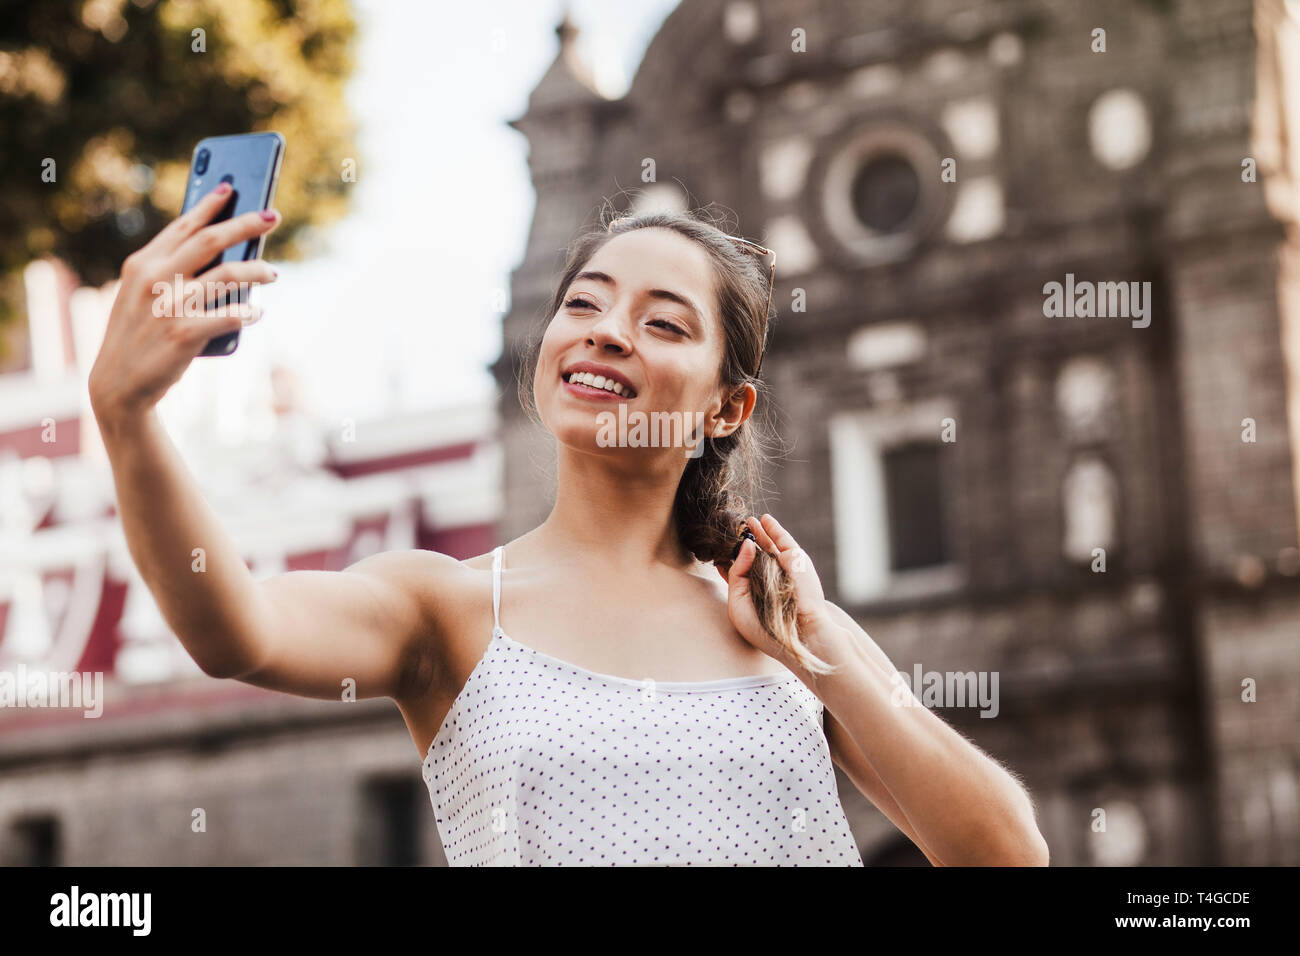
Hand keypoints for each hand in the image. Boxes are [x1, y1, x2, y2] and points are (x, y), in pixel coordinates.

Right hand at [88, 185, 279, 421]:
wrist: (119, 383)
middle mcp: (154, 278)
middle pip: (210, 240)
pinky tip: (258, 312)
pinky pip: (231, 315)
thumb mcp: (143, 295)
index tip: (232, 188)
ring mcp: (169, 305)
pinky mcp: (184, 333)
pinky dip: (250, 313)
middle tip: (273, 216)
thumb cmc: (140, 334)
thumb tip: (223, 251)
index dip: (210, 205)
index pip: (183, 226)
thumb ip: (172, 271)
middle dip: (245, 224)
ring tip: (273, 273)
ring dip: (258, 271)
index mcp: (143, 263)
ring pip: (228, 275)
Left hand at [716, 513, 842, 669]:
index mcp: (753, 596)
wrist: (801, 635)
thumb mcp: (737, 605)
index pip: (739, 575)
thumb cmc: (766, 629)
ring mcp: (783, 570)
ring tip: (747, 521)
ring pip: (769, 547)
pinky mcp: (796, 561)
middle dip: (744, 545)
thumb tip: (747, 545)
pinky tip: (764, 520)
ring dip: (758, 533)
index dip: (730, 562)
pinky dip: (774, 529)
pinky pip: (783, 541)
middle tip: (733, 530)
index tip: (719, 553)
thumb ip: (737, 574)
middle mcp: (769, 582)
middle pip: (754, 558)